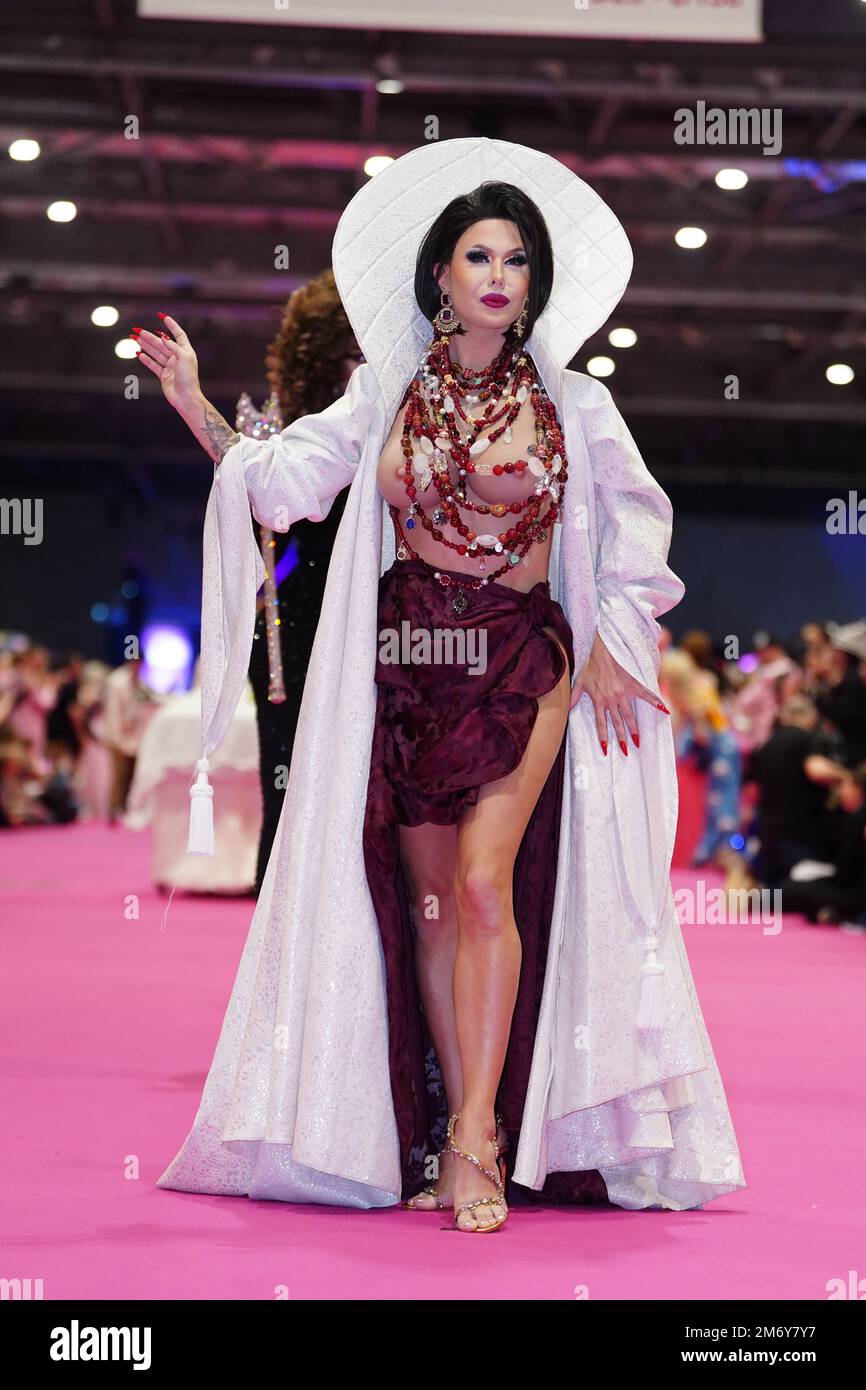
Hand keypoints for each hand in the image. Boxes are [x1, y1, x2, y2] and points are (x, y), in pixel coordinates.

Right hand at [131, 313, 201, 413]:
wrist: (186, 398)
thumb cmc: (189, 379)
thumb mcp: (184, 359)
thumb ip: (173, 347)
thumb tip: (163, 337)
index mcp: (186, 352)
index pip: (178, 334)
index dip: (171, 325)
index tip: (162, 316)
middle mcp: (178, 358)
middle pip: (162, 344)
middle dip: (149, 336)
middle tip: (137, 330)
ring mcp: (170, 367)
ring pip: (156, 353)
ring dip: (145, 345)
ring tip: (134, 338)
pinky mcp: (164, 376)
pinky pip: (153, 365)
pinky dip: (146, 359)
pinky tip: (138, 353)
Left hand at [570, 630, 669, 755]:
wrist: (604, 651)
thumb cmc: (591, 665)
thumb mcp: (579, 682)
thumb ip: (573, 697)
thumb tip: (567, 709)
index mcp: (599, 701)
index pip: (601, 723)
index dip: (603, 737)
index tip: (606, 750)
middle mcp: (612, 700)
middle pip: (617, 723)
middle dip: (621, 738)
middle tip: (626, 751)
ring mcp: (623, 693)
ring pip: (629, 715)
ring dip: (634, 729)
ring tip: (638, 741)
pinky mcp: (633, 685)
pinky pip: (645, 695)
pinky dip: (655, 702)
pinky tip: (664, 711)